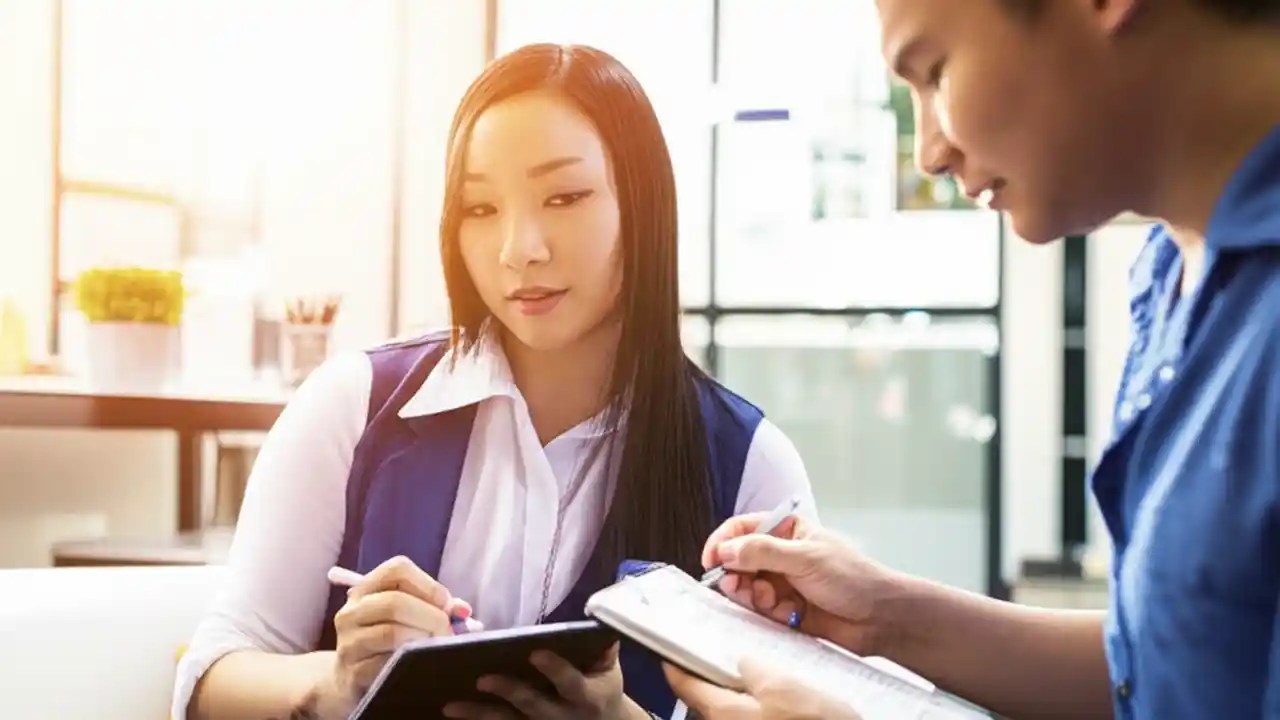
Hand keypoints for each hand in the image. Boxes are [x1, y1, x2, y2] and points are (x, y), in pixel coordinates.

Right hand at [319, 556, 469, 714]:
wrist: (349, 682)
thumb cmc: (387, 645)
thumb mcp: (406, 619)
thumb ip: (435, 609)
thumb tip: (463, 611)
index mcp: (366, 590)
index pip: (397, 569)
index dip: (428, 584)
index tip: (447, 604)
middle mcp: (351, 612)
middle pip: (395, 601)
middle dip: (431, 616)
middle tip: (448, 632)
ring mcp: (349, 644)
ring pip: (392, 632)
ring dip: (423, 639)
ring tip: (436, 649)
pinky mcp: (352, 674)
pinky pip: (386, 664)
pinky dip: (411, 663)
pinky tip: (421, 666)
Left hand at [442, 643, 639, 719]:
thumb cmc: (603, 687)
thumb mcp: (610, 668)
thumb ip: (603, 644)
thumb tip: (597, 613)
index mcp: (586, 697)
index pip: (569, 682)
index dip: (554, 669)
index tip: (534, 652)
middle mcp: (562, 717)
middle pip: (533, 706)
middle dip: (508, 692)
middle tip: (483, 679)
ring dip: (480, 715)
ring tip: (451, 707)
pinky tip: (454, 715)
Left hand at [664, 659, 860, 719]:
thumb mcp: (782, 685)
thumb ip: (751, 669)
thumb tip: (738, 660)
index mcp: (725, 715)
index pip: (685, 686)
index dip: (674, 663)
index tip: (667, 648)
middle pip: (708, 700)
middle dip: (709, 675)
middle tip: (714, 649)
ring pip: (733, 708)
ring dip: (737, 688)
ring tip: (750, 664)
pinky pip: (754, 715)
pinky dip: (756, 701)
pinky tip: (776, 690)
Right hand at [703, 513, 905, 656]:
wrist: (879, 618)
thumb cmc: (851, 578)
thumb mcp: (805, 558)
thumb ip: (763, 552)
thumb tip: (725, 550)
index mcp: (786, 530)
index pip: (742, 529)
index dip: (722, 542)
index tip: (710, 560)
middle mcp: (779, 555)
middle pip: (737, 560)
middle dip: (734, 573)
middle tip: (737, 585)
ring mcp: (781, 583)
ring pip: (745, 586)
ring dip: (748, 594)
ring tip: (766, 600)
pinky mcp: (783, 610)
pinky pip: (758, 610)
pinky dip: (763, 611)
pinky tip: (781, 613)